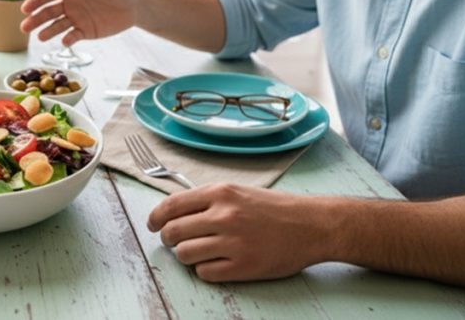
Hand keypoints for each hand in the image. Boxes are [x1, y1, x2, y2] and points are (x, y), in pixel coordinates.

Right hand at [20, 0, 137, 45]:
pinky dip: (67, 40)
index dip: (35, 1)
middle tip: (24, 27)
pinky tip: (64, 41)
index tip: (25, 8)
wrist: (135, 4)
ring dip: (46, 31)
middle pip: (47, 12)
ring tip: (39, 37)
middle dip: (35, 19)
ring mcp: (76, 18)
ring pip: (56, 25)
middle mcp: (69, 3)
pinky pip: (73, 36)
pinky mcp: (85, 31)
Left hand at [147, 184, 325, 281]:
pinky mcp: (244, 266)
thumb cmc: (274, 208)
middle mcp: (224, 216)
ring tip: (194, 253)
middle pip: (173, 232)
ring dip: (184, 256)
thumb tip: (174, 210)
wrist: (311, 225)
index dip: (155, 217)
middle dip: (167, 238)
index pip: (171, 205)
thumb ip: (207, 199)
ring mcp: (233, 242)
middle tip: (172, 241)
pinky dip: (203, 270)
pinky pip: (205, 273)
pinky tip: (213, 263)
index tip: (152, 224)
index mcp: (220, 193)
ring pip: (185, 254)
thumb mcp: (238, 191)